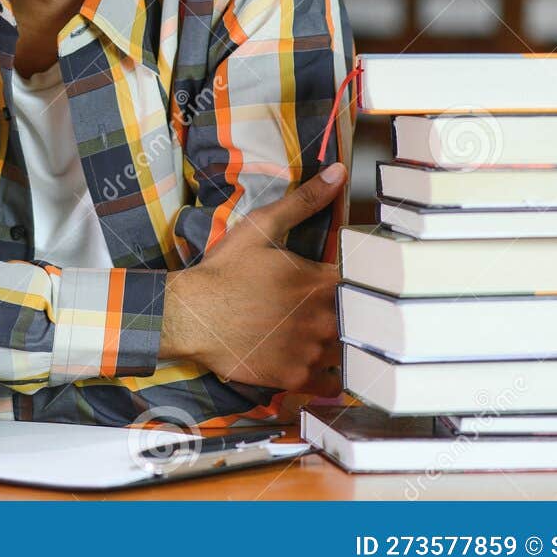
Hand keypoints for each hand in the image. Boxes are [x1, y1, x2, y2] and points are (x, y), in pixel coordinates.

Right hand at [159, 164, 344, 393]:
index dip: (359, 283)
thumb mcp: (261, 228)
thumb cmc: (225, 271)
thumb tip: (337, 172)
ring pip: (349, 352)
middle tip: (340, 311)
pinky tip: (321, 364)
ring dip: (345, 344)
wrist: (192, 314)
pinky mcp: (297, 377)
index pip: (363, 283)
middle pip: (361, 320)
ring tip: (331, 337)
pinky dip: (333, 375)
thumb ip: (303, 202)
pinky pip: (333, 383)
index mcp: (322, 282)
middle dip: (354, 314)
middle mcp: (325, 319)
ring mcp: (312, 351)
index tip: (350, 283)